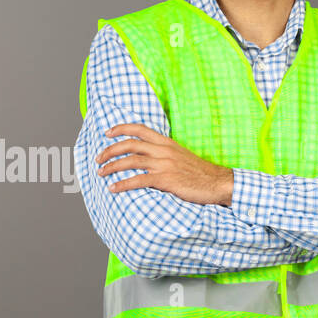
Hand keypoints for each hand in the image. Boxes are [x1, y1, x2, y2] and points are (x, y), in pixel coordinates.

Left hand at [96, 123, 233, 205]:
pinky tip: (113, 188)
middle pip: (130, 144)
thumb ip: (164, 153)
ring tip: (101, 173)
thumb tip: (146, 157)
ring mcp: (164, 164)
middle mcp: (163, 150)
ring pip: (131, 161)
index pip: (139, 129)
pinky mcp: (166, 180)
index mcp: (166, 142)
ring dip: (112, 166)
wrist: (218, 183)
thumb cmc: (199, 173)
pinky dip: (123, 184)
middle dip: (110, 150)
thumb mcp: (180, 156)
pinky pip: (138, 180)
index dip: (121, 128)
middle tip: (99, 159)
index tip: (107, 133)